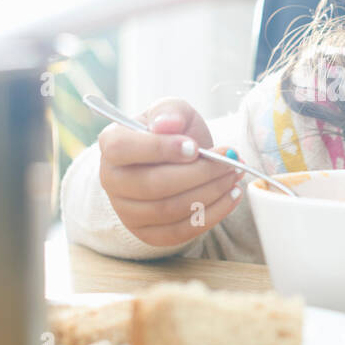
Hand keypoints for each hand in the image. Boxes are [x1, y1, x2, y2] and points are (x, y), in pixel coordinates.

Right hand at [96, 97, 244, 246]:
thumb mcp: (173, 111)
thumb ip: (170, 111)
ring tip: (233, 176)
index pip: (122, 149)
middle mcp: (111, 180)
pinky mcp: (147, 233)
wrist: (179, 162)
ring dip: (209, 193)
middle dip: (199, 174)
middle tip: (229, 162)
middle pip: (152, 185)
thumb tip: (167, 124)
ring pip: (168, 210)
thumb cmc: (174, 133)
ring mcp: (126, 211)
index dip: (159, 149)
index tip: (195, 147)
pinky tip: (230, 197)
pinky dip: (211, 215)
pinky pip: (179, 232)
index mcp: (111, 143)